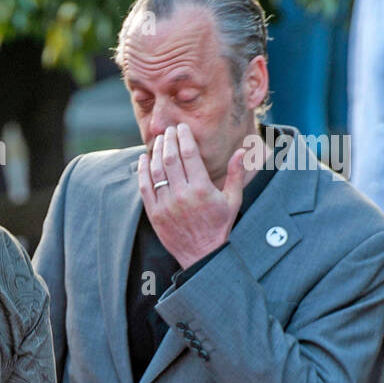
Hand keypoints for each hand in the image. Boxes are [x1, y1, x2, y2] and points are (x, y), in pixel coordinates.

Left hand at [138, 123, 245, 268]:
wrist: (202, 255)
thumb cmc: (220, 226)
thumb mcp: (233, 200)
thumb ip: (235, 174)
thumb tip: (241, 151)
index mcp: (202, 189)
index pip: (189, 154)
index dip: (184, 137)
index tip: (182, 127)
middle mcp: (182, 195)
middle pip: (170, 159)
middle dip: (169, 140)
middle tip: (169, 130)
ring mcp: (166, 205)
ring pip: (156, 171)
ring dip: (156, 152)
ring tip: (159, 140)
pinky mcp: (154, 214)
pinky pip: (144, 187)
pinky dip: (142, 171)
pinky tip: (144, 159)